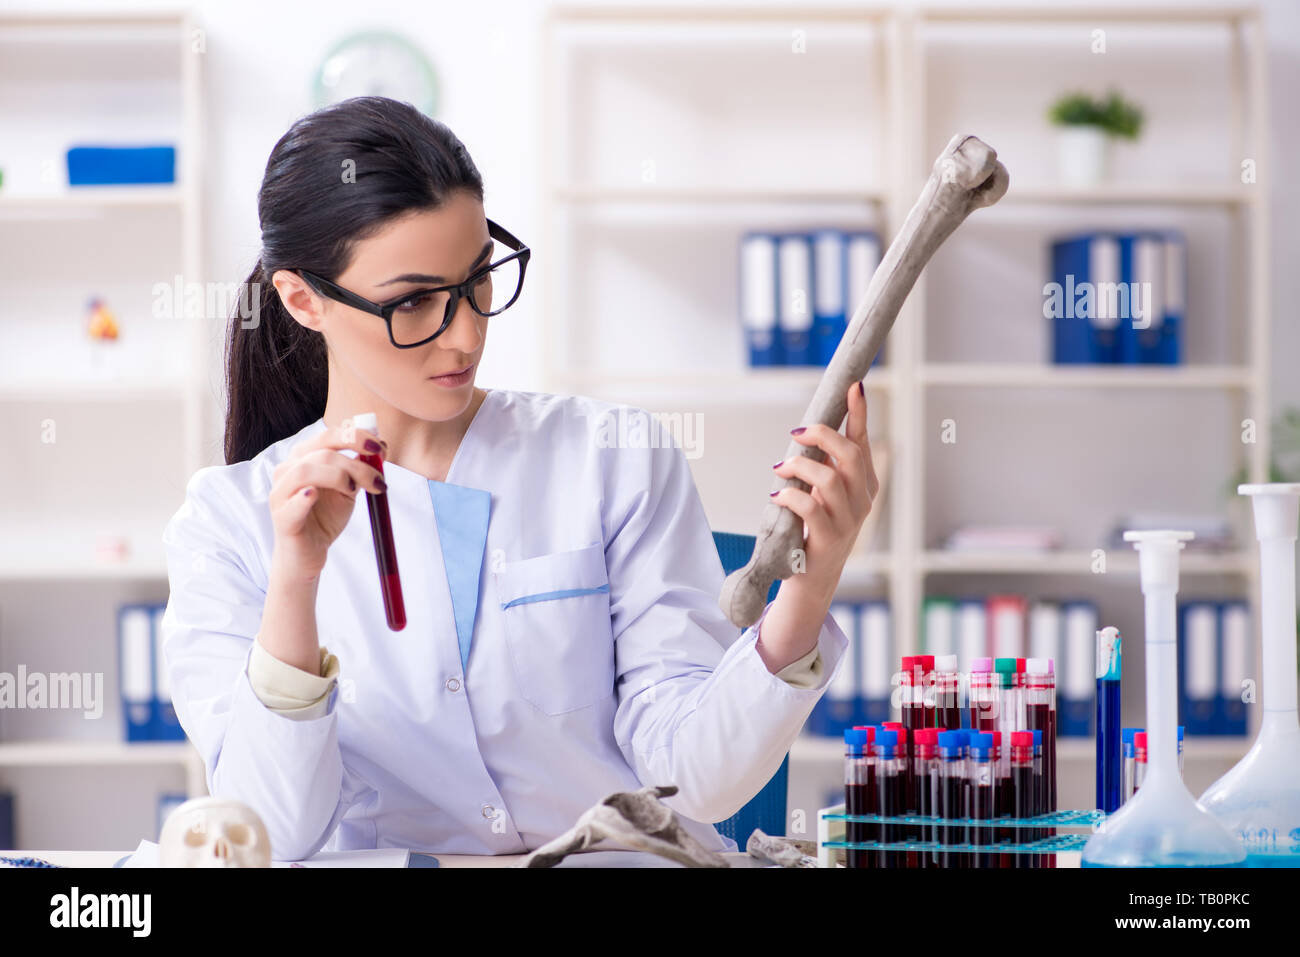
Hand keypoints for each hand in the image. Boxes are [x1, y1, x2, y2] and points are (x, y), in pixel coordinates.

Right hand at [268, 421, 389, 582]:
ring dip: (337, 476)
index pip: (329, 435)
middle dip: (355, 463)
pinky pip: (290, 504)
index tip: (380, 448)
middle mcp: (289, 469)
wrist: (309, 552)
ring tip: (353, 490)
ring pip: (305, 471)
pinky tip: (313, 495)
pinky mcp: (281, 517)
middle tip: (378, 479)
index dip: (356, 437)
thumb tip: (380, 446)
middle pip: (322, 452)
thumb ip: (359, 468)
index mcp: (305, 457)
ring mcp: (281, 493)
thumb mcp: (348, 489)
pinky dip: (303, 497)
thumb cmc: (326, 516)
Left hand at [770, 379, 878, 600]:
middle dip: (820, 435)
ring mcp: (849, 520)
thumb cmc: (815, 527)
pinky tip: (778, 495)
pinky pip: (810, 507)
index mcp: (865, 483)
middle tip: (796, 434)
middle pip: (848, 454)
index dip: (859, 413)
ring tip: (781, 469)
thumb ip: (824, 465)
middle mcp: (863, 499)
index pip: (863, 442)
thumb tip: (808, 433)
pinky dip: (790, 496)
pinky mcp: (830, 539)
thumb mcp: (824, 493)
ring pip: (829, 478)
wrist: (813, 575)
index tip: (853, 386)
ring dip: (799, 467)